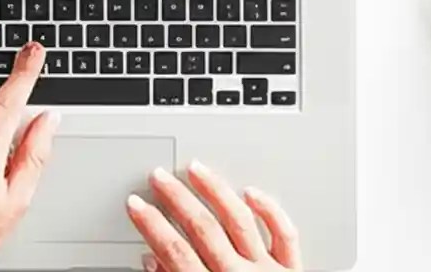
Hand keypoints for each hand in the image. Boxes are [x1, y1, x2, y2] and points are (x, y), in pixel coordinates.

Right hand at [126, 161, 301, 271]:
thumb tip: (152, 264)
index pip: (173, 251)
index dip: (150, 224)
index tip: (136, 205)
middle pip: (202, 229)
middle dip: (176, 199)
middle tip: (159, 177)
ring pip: (239, 220)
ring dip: (215, 191)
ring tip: (197, 170)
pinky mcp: (294, 271)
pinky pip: (284, 234)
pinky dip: (269, 210)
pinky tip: (251, 192)